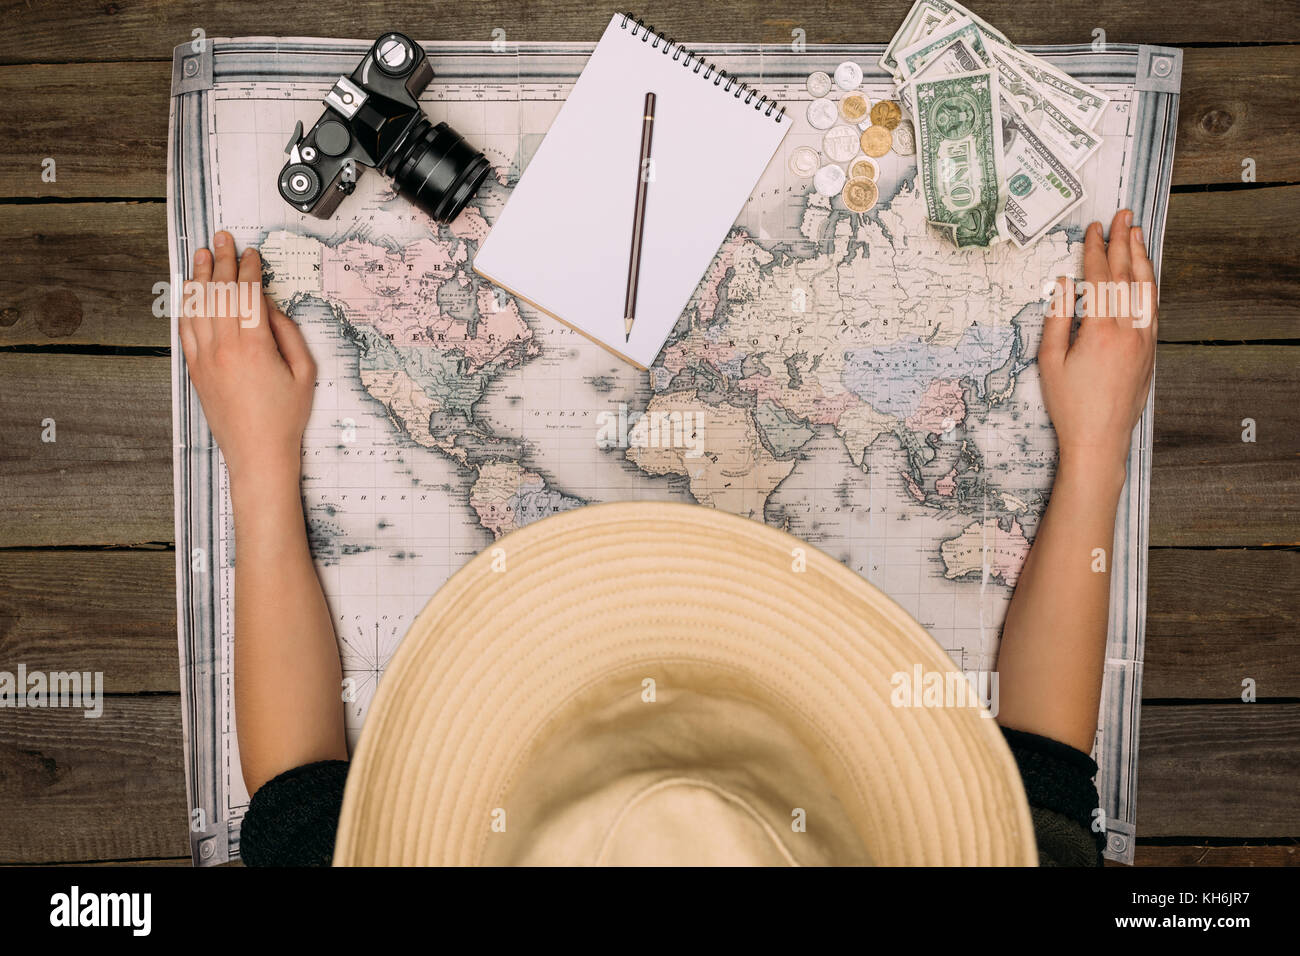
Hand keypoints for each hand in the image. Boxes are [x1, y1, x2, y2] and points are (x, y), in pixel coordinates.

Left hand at [178, 231, 316, 489]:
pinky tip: (189, 292)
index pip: (248, 294)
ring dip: (200, 277)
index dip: (250, 269)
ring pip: (198, 306)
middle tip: (222, 239)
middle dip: (222, 261)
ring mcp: (205, 358)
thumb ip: (288, 333)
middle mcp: (224, 347)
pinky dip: (186, 305)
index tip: (251, 253)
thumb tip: (270, 307)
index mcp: (255, 345)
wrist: (257, 454)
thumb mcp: (304, 372)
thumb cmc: (285, 417)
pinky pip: (186, 329)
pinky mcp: (195, 370)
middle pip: (220, 292)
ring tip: (202, 255)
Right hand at [1039, 209, 1156, 482]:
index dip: (1095, 250)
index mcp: (1100, 330)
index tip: (1094, 229)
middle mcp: (1128, 330)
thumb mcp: (1049, 361)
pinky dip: (1149, 285)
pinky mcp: (1150, 351)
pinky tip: (1145, 275)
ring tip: (1137, 235)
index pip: (1100, 278)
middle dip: (1124, 242)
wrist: (1099, 439)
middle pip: (1127, 275)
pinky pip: (1152, 308)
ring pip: (1146, 289)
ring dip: (1141, 258)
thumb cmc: (1070, 405)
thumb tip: (1064, 285)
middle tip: (1123, 216)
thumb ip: (1057, 318)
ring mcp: (1143, 340)